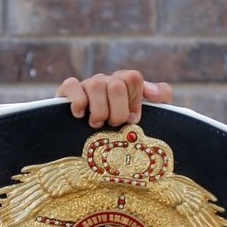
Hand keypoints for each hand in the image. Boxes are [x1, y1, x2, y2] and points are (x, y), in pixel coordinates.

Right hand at [55, 70, 173, 127]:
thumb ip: (160, 98)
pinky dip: (78, 103)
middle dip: (117, 111)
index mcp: (125, 84)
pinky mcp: (67, 91)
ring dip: (99, 111)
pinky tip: (79, 116)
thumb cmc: (122, 132)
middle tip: (113, 124)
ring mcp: (87, 85)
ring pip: (96, 85)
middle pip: (116, 84)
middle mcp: (106, 81)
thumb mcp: (148, 117)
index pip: (133, 78)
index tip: (132, 119)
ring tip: (97, 124)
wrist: (89, 148)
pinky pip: (72, 85)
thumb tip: (153, 92)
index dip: (134, 101)